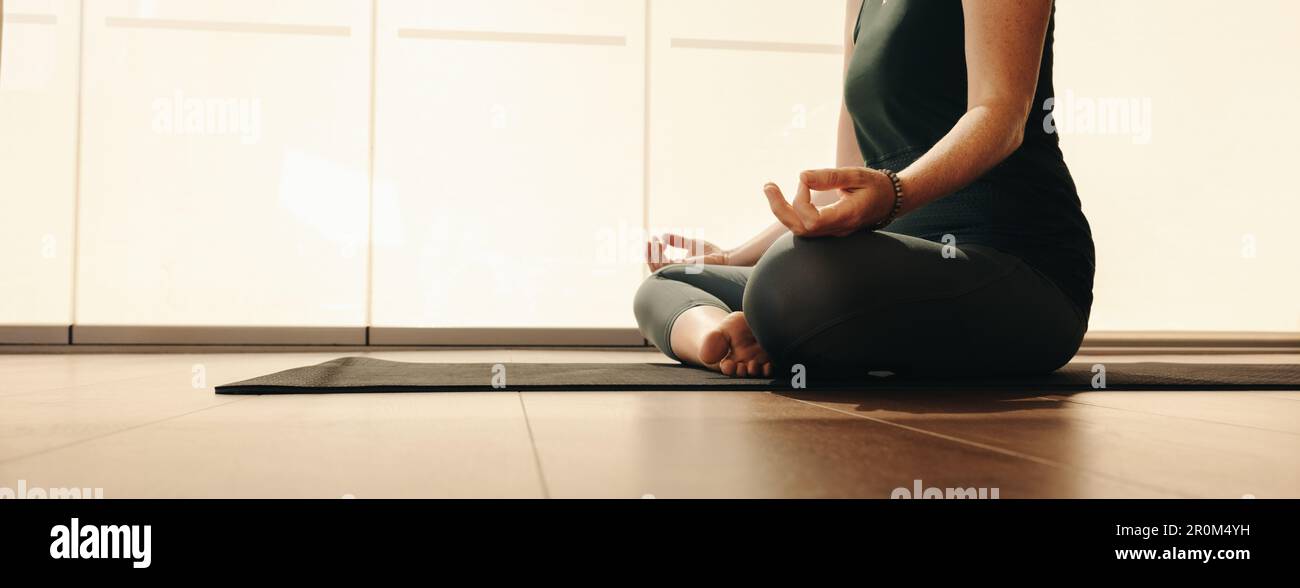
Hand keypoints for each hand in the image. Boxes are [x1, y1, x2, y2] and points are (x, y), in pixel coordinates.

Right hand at [645, 233, 730, 271]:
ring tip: (651, 242)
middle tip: (647, 241)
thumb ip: (677, 241)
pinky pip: (666, 265)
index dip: (654, 252)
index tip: (654, 238)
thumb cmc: (711, 254)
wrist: (724, 258)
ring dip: (652, 254)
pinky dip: (659, 255)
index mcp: (678, 267)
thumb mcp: (690, 244)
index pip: (661, 263)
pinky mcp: (683, 271)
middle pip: (656, 268)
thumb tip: (663, 236)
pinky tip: (659, 244)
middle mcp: (677, 272)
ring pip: (658, 268)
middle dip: (649, 254)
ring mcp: (679, 273)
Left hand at [763, 167, 894, 236]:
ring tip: (770, 188)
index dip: (802, 200)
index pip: (813, 221)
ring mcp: (833, 231)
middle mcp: (838, 228)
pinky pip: (804, 226)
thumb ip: (830, 177)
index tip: (806, 180)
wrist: (891, 201)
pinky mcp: (828, 228)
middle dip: (779, 208)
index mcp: (847, 216)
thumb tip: (801, 176)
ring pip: (800, 230)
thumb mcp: (857, 175)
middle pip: (800, 230)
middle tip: (768, 186)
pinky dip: (790, 212)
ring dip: (782, 210)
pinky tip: (782, 197)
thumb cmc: (876, 185)